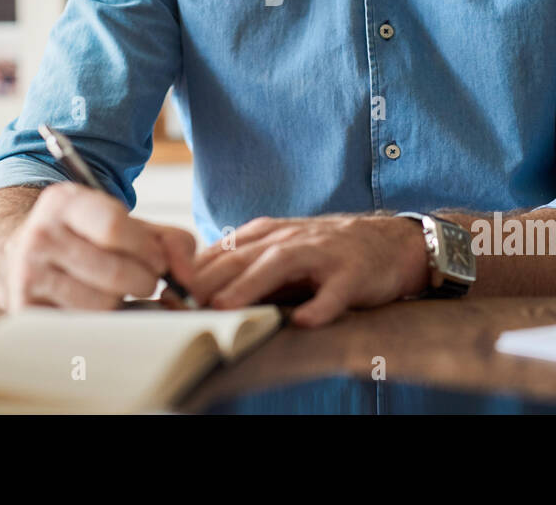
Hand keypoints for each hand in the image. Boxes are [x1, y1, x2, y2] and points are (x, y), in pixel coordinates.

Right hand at [0, 181, 196, 309]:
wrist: (20, 254)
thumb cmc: (86, 239)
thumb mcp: (123, 224)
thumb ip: (169, 241)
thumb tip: (188, 276)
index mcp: (65, 202)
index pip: (115, 227)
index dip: (148, 250)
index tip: (158, 261)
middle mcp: (41, 235)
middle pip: (113, 272)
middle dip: (144, 281)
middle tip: (146, 281)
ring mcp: (28, 274)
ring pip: (100, 304)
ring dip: (121, 303)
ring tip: (118, 292)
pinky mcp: (25, 309)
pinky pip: (83, 325)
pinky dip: (102, 321)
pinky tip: (99, 307)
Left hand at [186, 214, 428, 326]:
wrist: (390, 241)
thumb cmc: (326, 253)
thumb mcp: (280, 252)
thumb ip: (243, 268)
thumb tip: (195, 293)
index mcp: (267, 235)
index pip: (221, 253)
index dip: (191, 273)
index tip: (165, 295)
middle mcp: (290, 239)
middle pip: (242, 257)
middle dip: (208, 280)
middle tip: (180, 305)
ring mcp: (322, 254)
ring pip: (280, 266)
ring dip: (250, 286)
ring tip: (225, 307)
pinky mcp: (352, 273)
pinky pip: (335, 291)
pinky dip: (320, 305)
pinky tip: (305, 320)